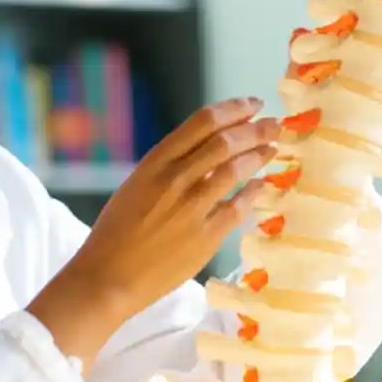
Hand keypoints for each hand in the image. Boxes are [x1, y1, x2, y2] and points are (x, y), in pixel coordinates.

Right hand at [26, 97, 279, 371]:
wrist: (107, 278)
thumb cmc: (117, 232)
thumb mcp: (138, 186)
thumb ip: (172, 168)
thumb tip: (213, 153)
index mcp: (154, 162)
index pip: (203, 122)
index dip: (234, 109)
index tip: (253, 104)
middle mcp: (174, 179)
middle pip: (226, 141)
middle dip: (257, 128)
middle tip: (274, 124)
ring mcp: (191, 208)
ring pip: (236, 170)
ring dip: (259, 155)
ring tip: (272, 149)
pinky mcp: (205, 238)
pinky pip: (238, 208)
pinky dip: (254, 192)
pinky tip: (261, 185)